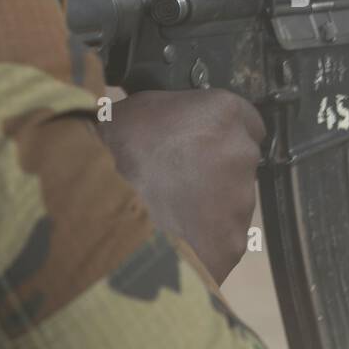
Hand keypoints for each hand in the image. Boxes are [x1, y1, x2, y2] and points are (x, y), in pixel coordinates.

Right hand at [98, 89, 264, 283]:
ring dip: (213, 203)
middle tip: (180, 177)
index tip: (204, 144)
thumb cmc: (114, 150)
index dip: (223, 134)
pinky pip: (226, 238)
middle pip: (241, 161)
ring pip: (235, 200)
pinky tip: (180, 235)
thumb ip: (175, 113)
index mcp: (224, 112)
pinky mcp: (232, 238)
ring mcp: (241, 197)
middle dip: (217, 169)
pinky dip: (208, 239)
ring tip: (172, 207)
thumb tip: (172, 122)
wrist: (100, 201)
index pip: (248, 121)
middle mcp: (242, 151)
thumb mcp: (139, 109)